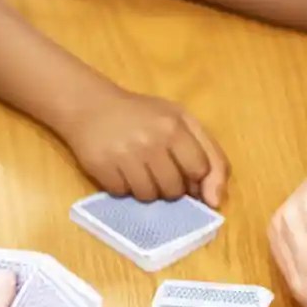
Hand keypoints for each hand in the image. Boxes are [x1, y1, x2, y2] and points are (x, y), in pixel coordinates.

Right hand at [62, 90, 228, 206]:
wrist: (89, 105)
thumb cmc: (142, 115)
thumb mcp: (181, 122)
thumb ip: (210, 156)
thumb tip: (216, 201)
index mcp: (175, 126)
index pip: (200, 171)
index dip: (195, 177)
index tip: (184, 172)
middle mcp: (151, 140)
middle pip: (174, 190)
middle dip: (170, 187)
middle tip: (157, 169)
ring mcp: (124, 154)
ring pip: (148, 196)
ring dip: (146, 189)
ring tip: (138, 169)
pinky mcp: (101, 167)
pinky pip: (123, 194)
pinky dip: (123, 187)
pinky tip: (119, 169)